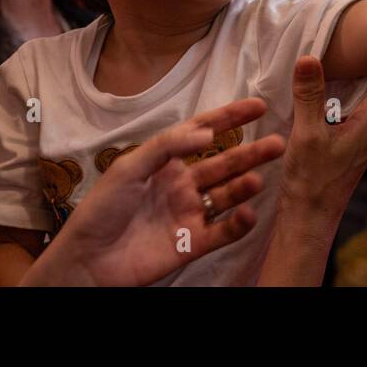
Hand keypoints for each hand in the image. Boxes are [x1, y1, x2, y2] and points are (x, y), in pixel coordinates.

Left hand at [30, 98, 284, 286]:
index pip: (204, 132)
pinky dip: (239, 222)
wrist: (88, 259)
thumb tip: (206, 132)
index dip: (231, 118)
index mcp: (166, 161)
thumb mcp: (128, 167)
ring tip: (258, 179)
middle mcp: (183, 184)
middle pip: (225, 162)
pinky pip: (224, 230)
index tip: (259, 106)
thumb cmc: (101, 209)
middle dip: (251, 152)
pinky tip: (248, 212)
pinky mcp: (193, 243)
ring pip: (228, 194)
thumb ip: (167, 146)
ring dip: (246, 184)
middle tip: (278, 143)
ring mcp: (189, 213)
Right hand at [258, 57, 366, 285]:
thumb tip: (311, 55)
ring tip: (335, 53)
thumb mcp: (306, 134)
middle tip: (350, 34)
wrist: (309, 220)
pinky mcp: (350, 142)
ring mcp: (363, 135)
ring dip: (355, 75)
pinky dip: (343, 91)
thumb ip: (309, 95)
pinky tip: (321, 86)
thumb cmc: (311, 181)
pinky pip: (354, 107)